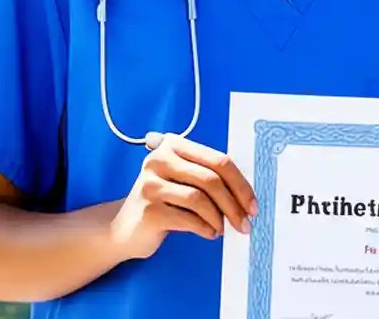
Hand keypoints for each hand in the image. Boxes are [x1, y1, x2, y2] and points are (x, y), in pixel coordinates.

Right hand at [110, 134, 258, 260]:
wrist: (125, 229)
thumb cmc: (163, 203)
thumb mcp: (183, 180)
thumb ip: (209, 177)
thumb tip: (247, 195)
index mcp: (173, 145)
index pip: (218, 160)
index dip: (241, 184)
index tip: (252, 204)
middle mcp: (159, 159)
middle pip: (211, 179)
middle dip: (234, 204)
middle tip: (245, 222)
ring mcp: (151, 184)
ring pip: (200, 199)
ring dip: (219, 218)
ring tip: (222, 228)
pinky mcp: (148, 210)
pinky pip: (188, 219)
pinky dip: (205, 228)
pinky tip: (209, 233)